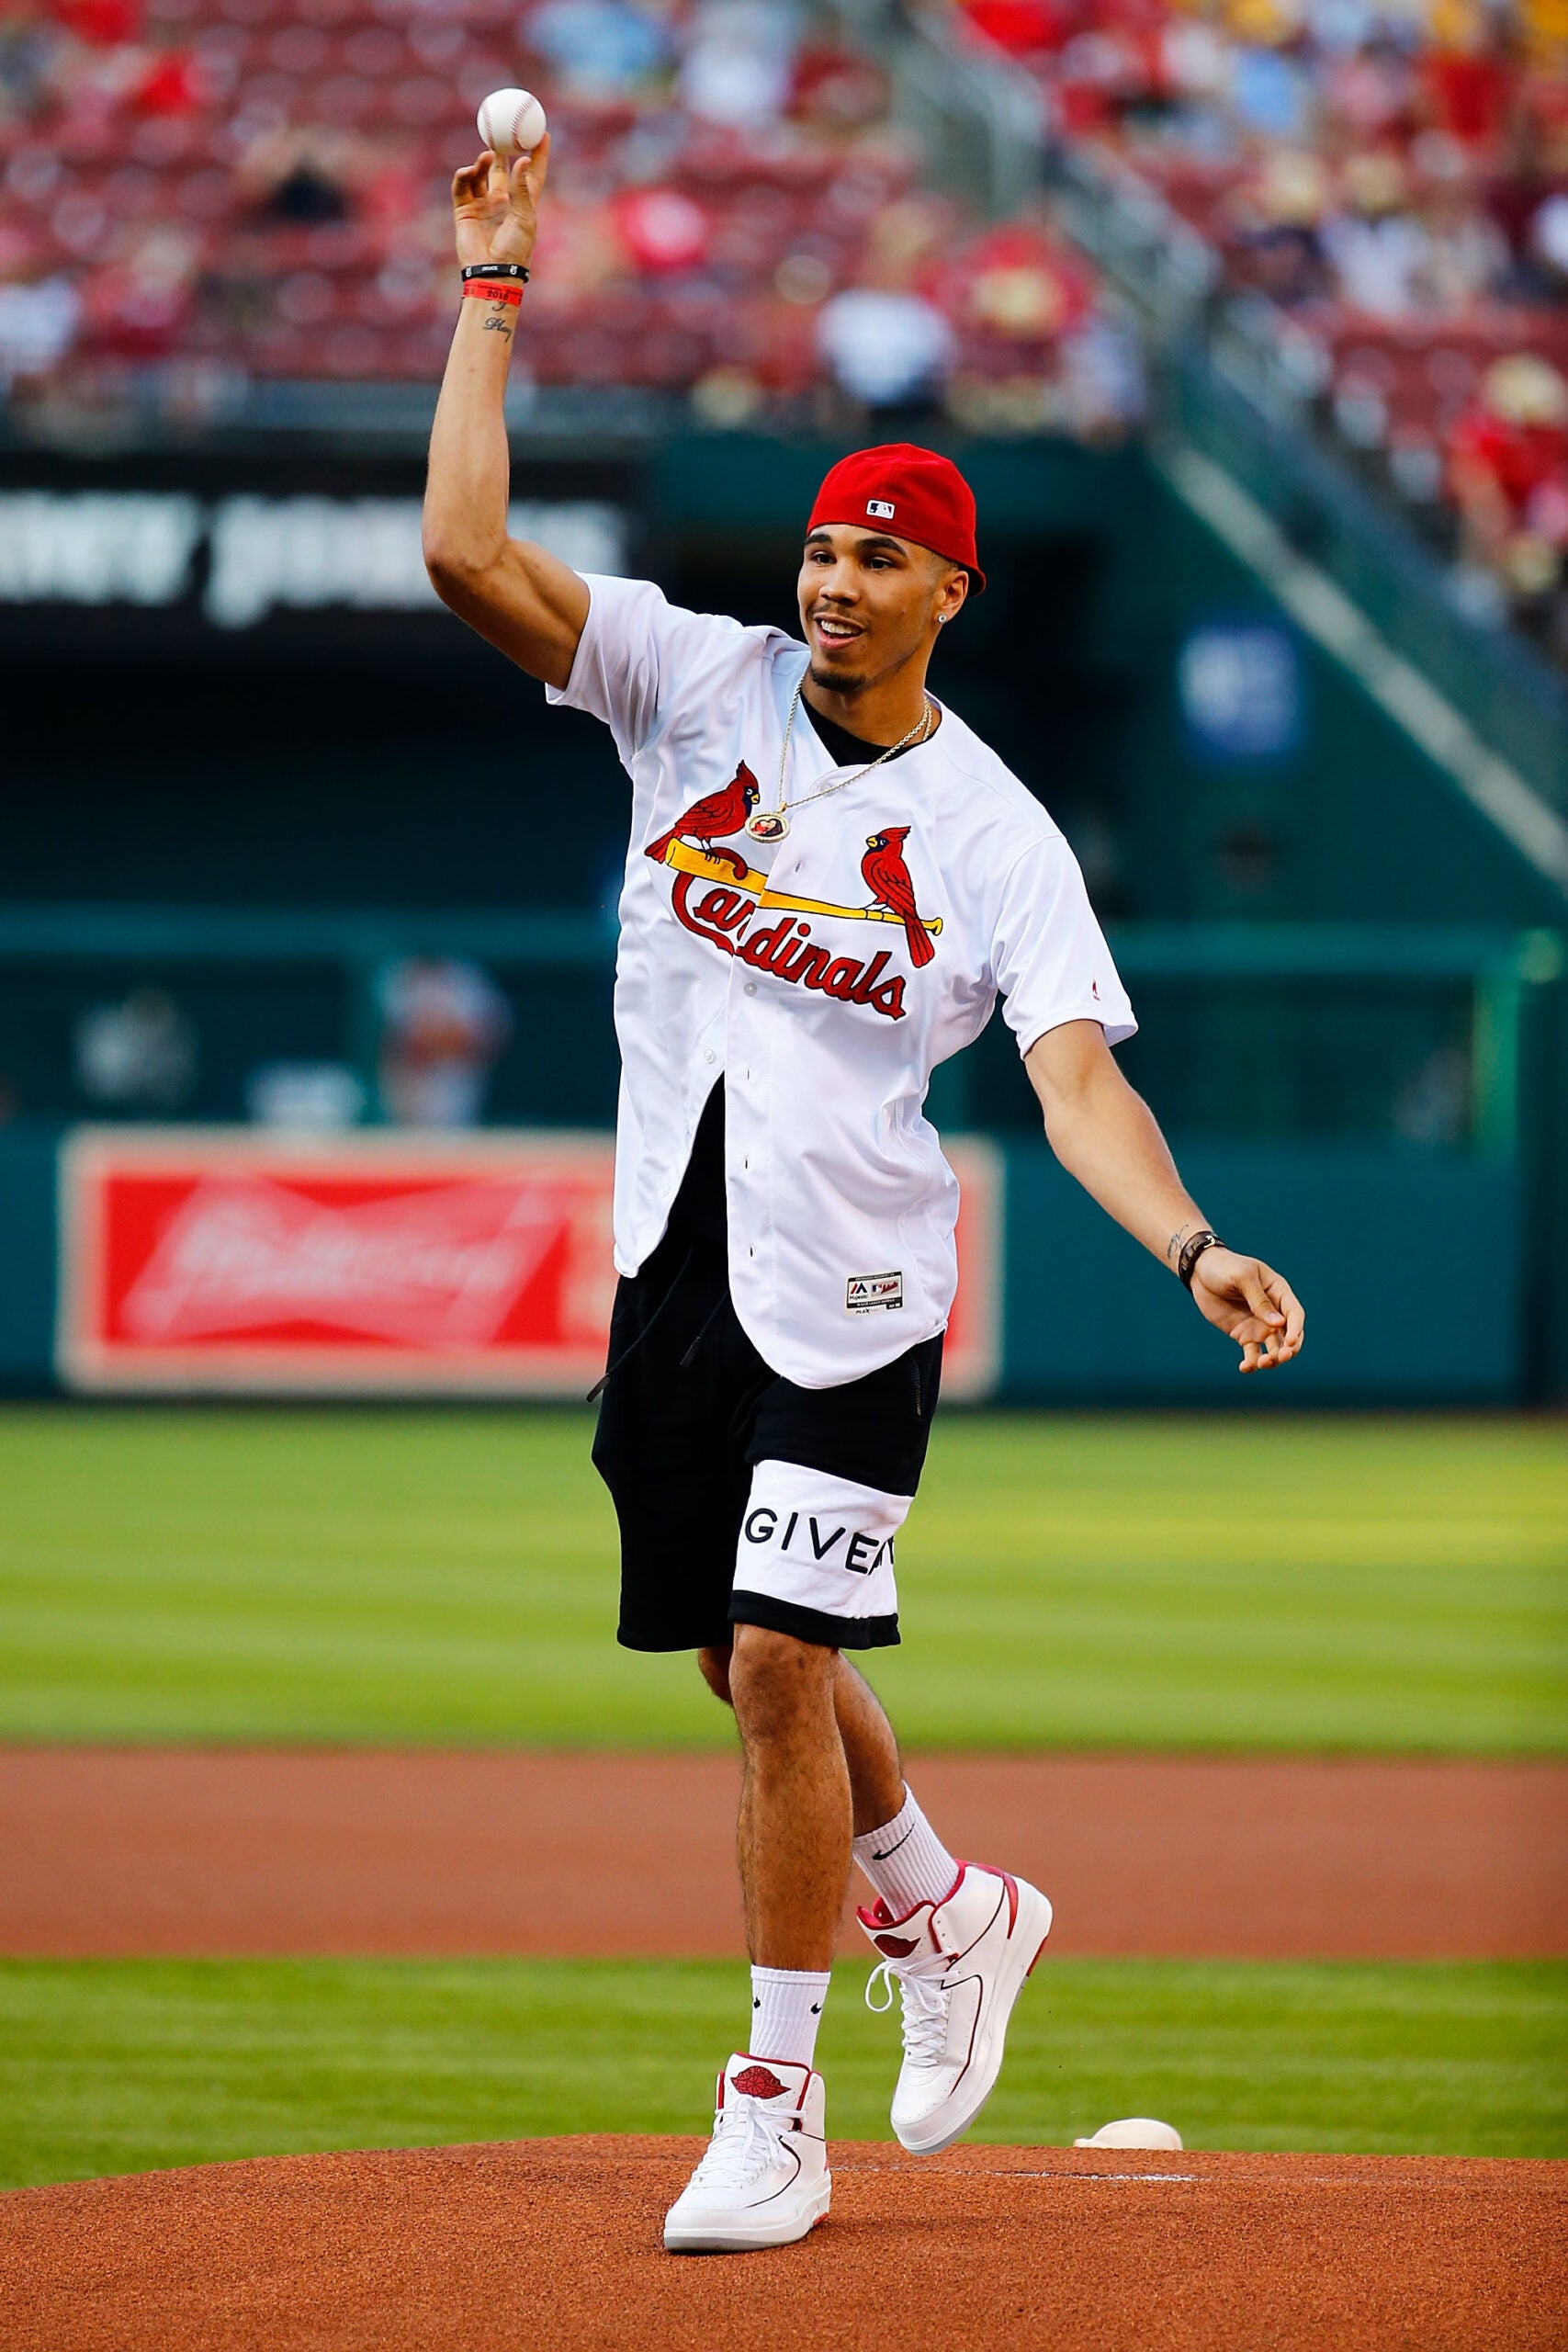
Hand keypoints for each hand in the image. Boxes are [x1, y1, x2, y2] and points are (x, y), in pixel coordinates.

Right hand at [451, 134, 548, 269]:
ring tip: (487, 154)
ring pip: (481, 174)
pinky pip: (462, 186)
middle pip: (502, 169)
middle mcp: (502, 202)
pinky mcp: (465, 210)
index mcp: (522, 204)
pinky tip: (469, 169)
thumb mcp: (524, 218)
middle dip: (503, 150)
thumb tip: (524, 160)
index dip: (538, 154)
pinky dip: (464, 175)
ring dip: (483, 162)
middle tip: (503, 130)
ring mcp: (482, 205)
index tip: (543, 133)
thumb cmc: (514, 251)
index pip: (532, 174)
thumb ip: (522, 189)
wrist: (491, 272)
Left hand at [1189, 1248, 1303, 1373]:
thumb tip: (1278, 1324)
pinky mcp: (1244, 1335)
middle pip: (1290, 1335)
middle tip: (1281, 1357)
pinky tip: (1245, 1367)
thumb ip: (1259, 1300)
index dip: (1296, 1329)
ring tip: (1262, 1363)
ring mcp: (1260, 1325)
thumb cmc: (1224, 1267)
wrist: (1200, 1272)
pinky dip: (1252, 1363)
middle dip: (1289, 1349)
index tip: (1291, 1343)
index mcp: (1279, 1292)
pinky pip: (1252, 1354)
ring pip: (1274, 1348)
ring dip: (1273, 1359)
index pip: (1294, 1314)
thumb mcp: (1242, 1278)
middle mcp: (1274, 1312)